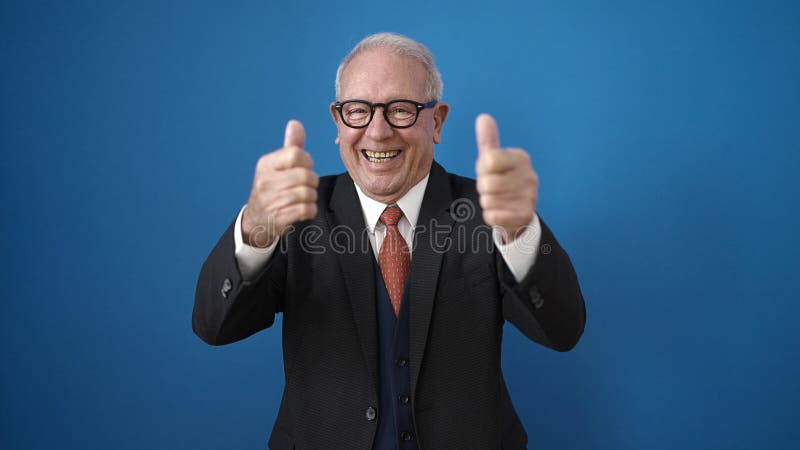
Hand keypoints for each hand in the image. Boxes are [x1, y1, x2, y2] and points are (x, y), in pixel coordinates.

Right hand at [241, 120, 318, 247]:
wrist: (256, 219)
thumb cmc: (273, 188)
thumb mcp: (277, 165)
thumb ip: (291, 146)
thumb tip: (295, 123)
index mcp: (266, 164)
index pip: (295, 154)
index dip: (306, 161)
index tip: (303, 167)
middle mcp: (266, 181)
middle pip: (305, 175)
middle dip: (312, 181)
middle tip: (306, 185)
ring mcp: (271, 200)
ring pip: (307, 193)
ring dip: (312, 196)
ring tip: (304, 197)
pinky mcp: (278, 218)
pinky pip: (306, 209)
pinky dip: (310, 210)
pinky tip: (303, 209)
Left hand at [475, 113, 537, 242]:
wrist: (517, 213)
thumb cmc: (502, 181)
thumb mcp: (493, 160)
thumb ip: (488, 140)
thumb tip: (483, 117)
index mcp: (521, 158)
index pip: (488, 160)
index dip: (483, 169)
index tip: (491, 172)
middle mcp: (529, 176)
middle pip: (486, 182)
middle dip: (483, 188)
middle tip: (493, 189)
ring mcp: (529, 197)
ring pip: (488, 200)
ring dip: (487, 202)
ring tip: (498, 200)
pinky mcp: (525, 216)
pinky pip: (494, 216)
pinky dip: (491, 216)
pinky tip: (499, 213)